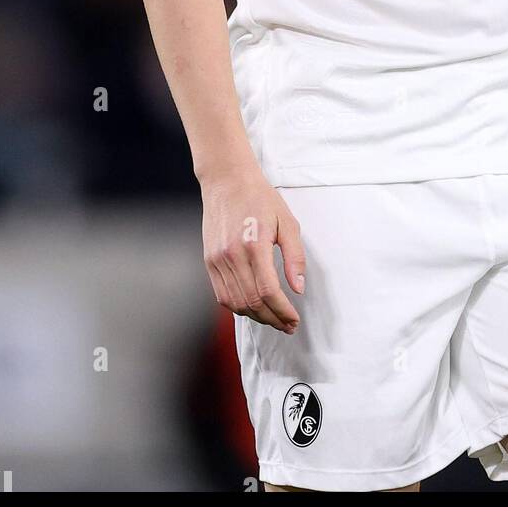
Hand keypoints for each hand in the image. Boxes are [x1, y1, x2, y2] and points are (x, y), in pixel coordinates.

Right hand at [201, 168, 305, 332]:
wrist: (227, 181)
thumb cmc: (260, 198)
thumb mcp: (287, 222)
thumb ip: (294, 256)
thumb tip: (298, 288)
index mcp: (253, 244)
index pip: (268, 291)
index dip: (282, 311)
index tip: (294, 319)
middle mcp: (231, 255)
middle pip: (251, 302)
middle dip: (272, 319)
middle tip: (288, 325)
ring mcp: (217, 260)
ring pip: (235, 303)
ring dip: (256, 317)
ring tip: (273, 319)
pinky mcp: (209, 261)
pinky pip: (222, 294)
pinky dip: (238, 307)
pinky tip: (253, 307)